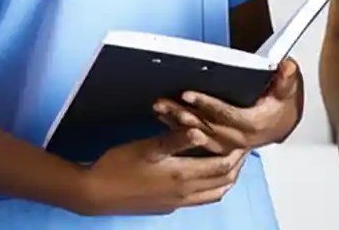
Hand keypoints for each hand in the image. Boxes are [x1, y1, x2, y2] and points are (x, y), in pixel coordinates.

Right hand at [74, 129, 246, 215]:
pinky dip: (210, 187)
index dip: (236, 153)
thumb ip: (176, 139)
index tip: (242, 139)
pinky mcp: (167, 206)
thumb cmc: (119, 166)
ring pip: (213, 194)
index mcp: (182, 177)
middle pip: (223, 183)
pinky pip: (199, 199)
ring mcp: (176, 203)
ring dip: (224, 179)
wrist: (96, 193)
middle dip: (236, 166)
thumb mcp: (148, 147)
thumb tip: (201, 131)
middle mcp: (184, 194)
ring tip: (227, 161)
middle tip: (240, 149)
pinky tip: (201, 174)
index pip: (222, 167)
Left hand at [153, 59, 303, 153]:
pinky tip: (165, 119)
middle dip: (183, 114)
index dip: (206, 103)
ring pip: (198, 135)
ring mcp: (228, 144)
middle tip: (163, 102)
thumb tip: (286, 66)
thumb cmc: (282, 105)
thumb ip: (286, 78)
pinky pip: (196, 140)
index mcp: (254, 124)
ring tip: (159, 108)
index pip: (226, 114)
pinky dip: (179, 131)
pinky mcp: (219, 145)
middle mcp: (239, 138)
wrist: (281, 124)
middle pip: (207, 126)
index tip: (188, 93)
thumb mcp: (288, 88)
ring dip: (176, 123)